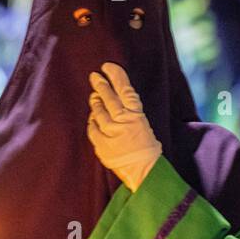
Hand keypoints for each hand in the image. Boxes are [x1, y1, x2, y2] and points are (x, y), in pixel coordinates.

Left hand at [87, 62, 161, 190]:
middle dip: (100, 85)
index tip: (107, 66)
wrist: (144, 172)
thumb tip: (116, 100)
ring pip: (98, 111)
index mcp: (137, 116)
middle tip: (94, 76)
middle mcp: (123, 122)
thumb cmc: (147, 150)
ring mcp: (111, 133)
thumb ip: (130, 113)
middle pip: (108, 97)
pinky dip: (92, 122)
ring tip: (94, 96)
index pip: (125, 90)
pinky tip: (93, 118)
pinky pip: (92, 129)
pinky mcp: (102, 144)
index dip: (116, 76)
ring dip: (95, 102)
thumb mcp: (144, 126)